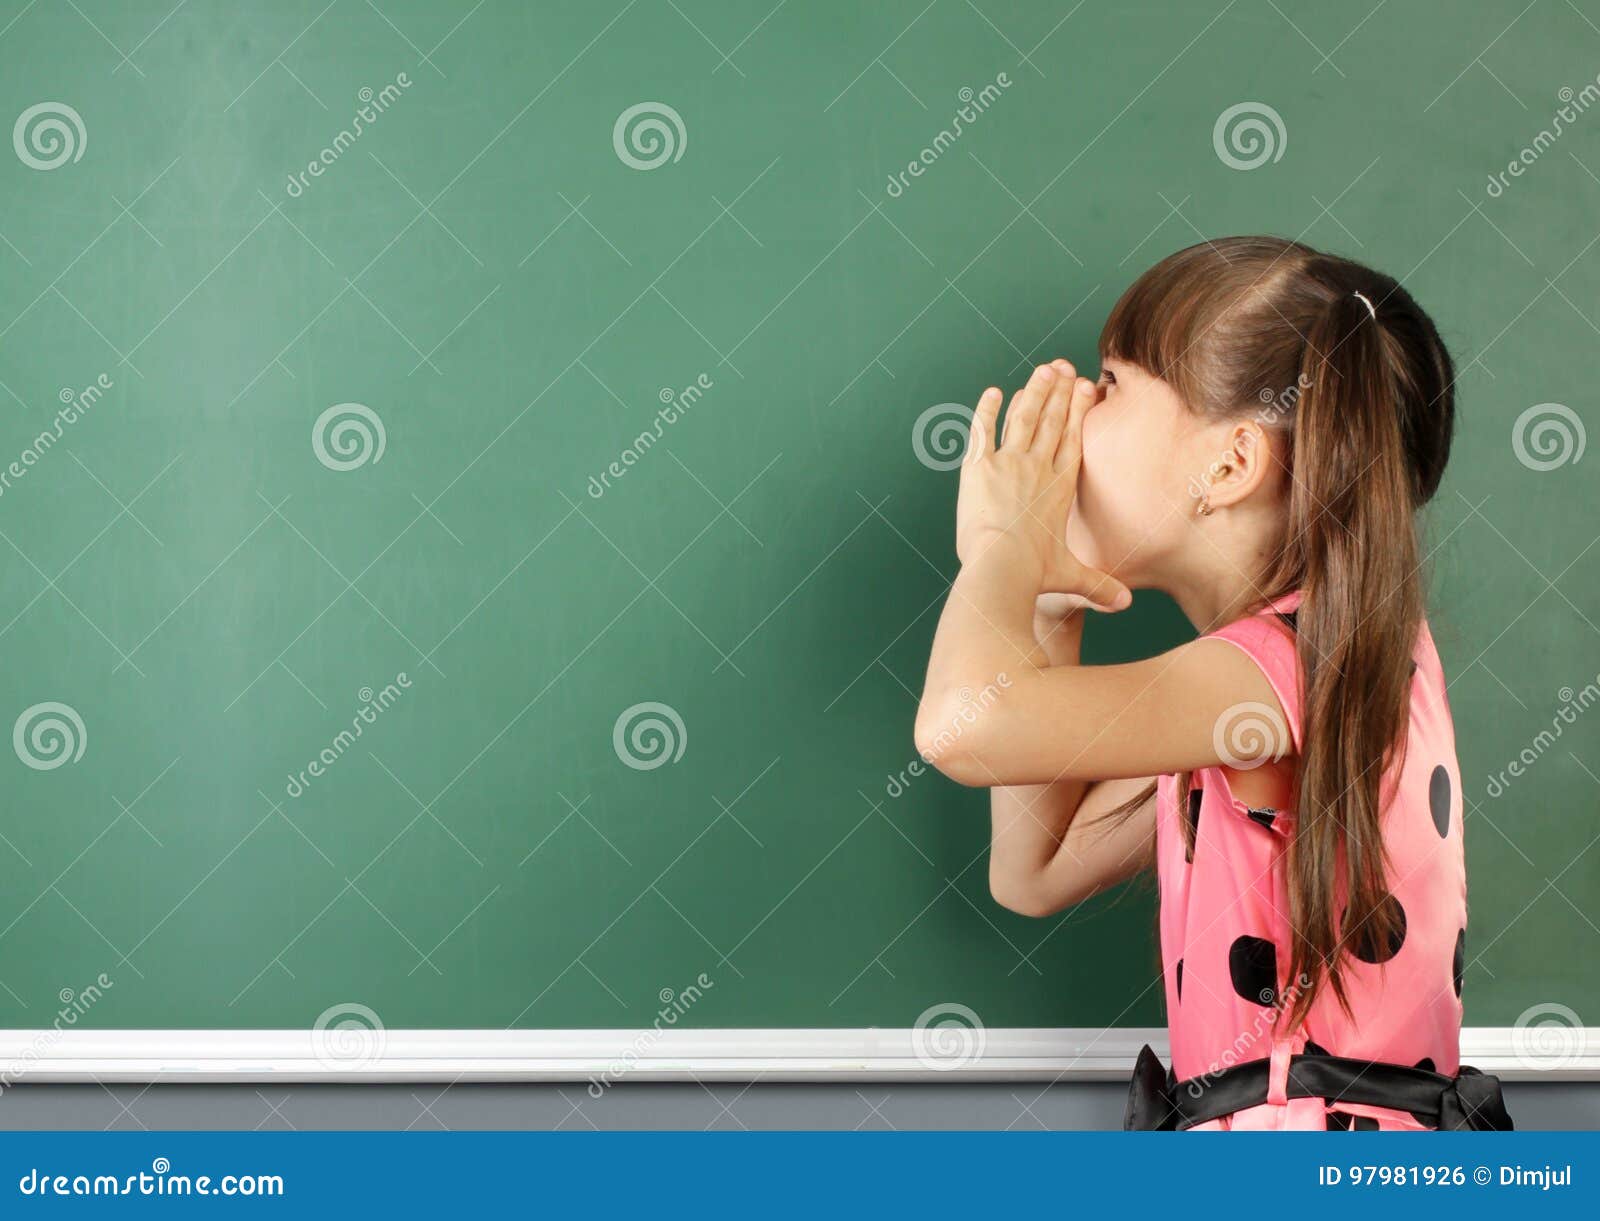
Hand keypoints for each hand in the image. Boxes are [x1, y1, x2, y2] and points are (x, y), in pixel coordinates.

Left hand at [956, 360, 1131, 612]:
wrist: (1001, 568)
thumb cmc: (1035, 574)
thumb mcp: (1071, 577)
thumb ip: (1098, 586)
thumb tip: (1125, 605)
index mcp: (1061, 486)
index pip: (1073, 439)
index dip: (1079, 411)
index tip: (1086, 388)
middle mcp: (1038, 468)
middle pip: (1052, 421)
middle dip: (1059, 392)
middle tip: (1064, 367)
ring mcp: (1008, 464)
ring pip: (1023, 418)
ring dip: (1032, 392)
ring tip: (1041, 370)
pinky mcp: (979, 467)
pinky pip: (983, 430)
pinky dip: (987, 410)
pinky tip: (991, 393)